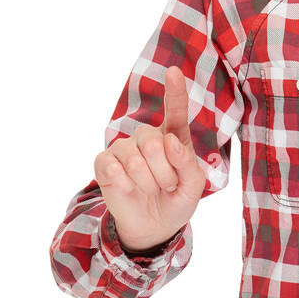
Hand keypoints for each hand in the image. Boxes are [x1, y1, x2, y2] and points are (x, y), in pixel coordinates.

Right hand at [94, 66, 205, 252]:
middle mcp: (149, 137)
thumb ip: (189, 165)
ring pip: (134, 158)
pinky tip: (129, 189)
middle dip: (165, 173)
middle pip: (155, 143)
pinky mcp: (105, 162)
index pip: (175, 110)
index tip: (173, 71)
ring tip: (151, 189)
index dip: (175, 91)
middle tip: (168, 185)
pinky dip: (124, 184)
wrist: (154, 226)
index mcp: (174, 137)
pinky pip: (112, 167)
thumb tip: (171, 143)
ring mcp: (125, 148)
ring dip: (147, 182)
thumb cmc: (176, 199)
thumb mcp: (193, 187)